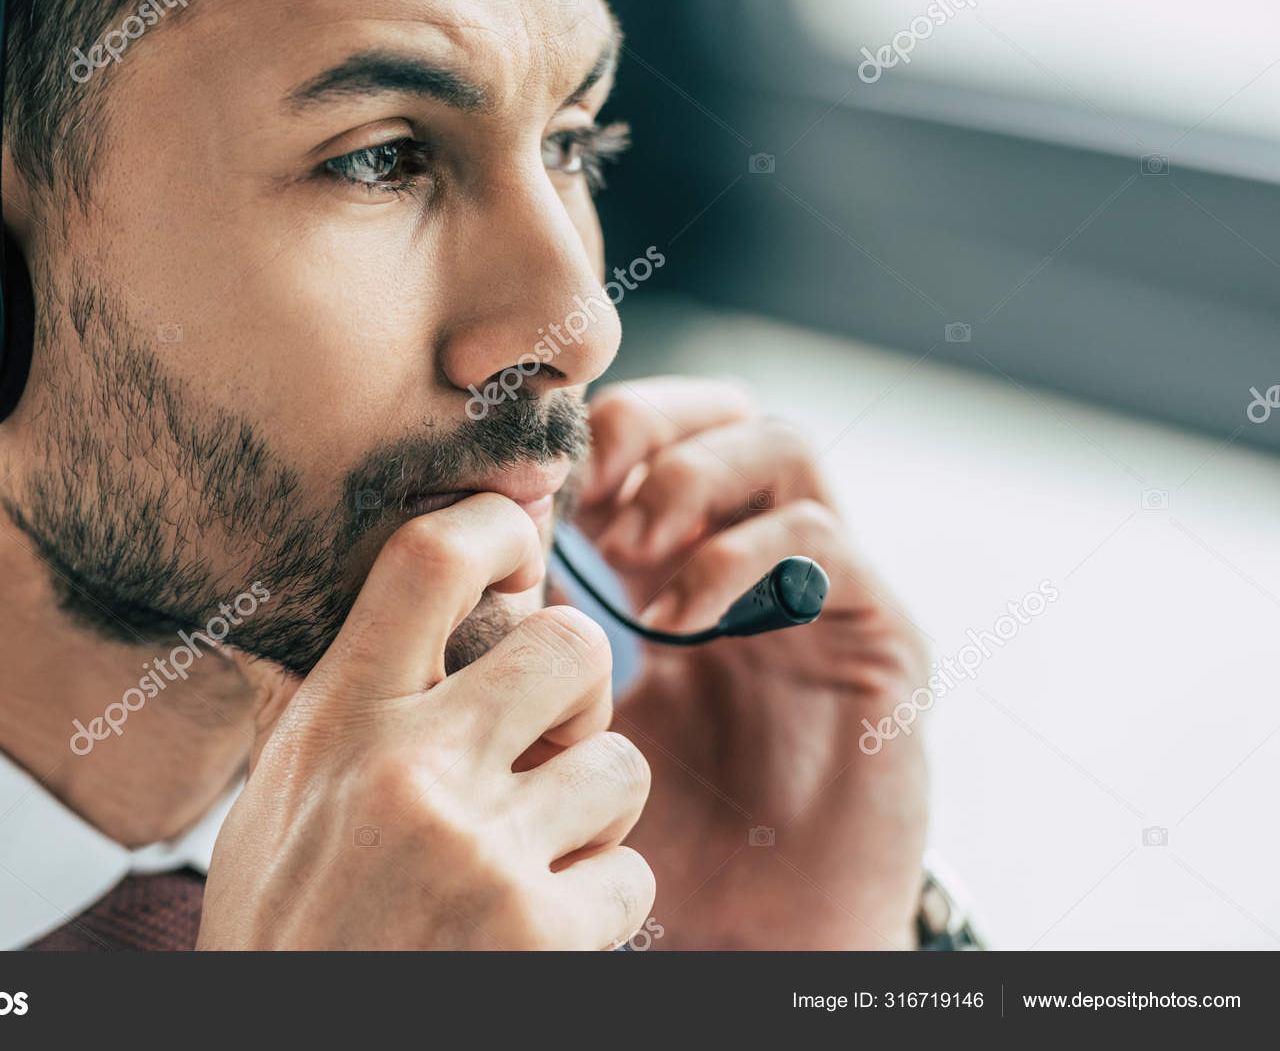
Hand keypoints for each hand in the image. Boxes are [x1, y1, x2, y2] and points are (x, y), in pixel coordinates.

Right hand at [199, 493, 653, 949]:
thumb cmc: (283, 937)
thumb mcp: (271, 807)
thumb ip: (332, 710)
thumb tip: (387, 618)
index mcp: (338, 724)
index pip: (428, 560)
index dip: (494, 525)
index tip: (518, 542)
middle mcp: (413, 772)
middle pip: (570, 646)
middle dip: (577, 689)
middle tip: (549, 733)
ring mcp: (484, 855)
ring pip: (621, 765)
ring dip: (592, 808)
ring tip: (534, 851)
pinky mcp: (545, 937)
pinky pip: (631, 875)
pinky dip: (601, 902)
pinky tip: (542, 927)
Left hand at [576, 377, 929, 949]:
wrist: (760, 936)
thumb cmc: (660, 833)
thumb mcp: (577, 717)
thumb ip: (536, 632)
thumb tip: (465, 552)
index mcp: (687, 565)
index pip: (658, 436)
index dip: (595, 433)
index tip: (531, 482)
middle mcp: (764, 561)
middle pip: (727, 411)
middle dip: (649, 425)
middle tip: (586, 487)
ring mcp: (826, 591)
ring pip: (782, 447)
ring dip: (689, 482)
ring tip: (630, 555)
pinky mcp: (882, 634)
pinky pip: (821, 543)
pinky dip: (738, 558)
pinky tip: (679, 619)